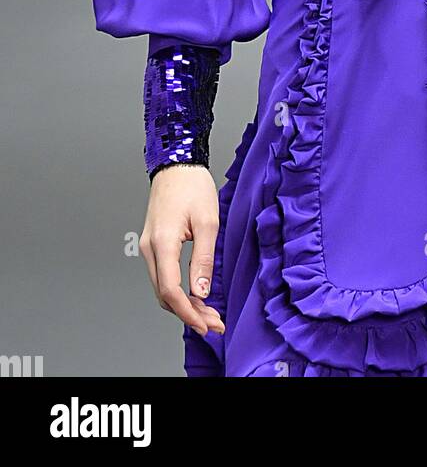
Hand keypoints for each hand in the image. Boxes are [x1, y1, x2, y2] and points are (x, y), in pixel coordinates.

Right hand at [139, 165, 224, 336]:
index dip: (188, 313)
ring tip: (208, 312)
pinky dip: (178, 290)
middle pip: (164, 295)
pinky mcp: (153, 244)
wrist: (176, 164)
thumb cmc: (192, 187)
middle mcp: (150, 249)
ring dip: (184, 304)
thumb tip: (201, 292)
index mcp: (162, 244)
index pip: (170, 291)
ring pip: (162, 287)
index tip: (206, 324)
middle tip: (214, 322)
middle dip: (188, 313)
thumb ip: (203, 259)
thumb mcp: (208, 221)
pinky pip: (163, 275)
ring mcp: (149, 247)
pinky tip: (195, 295)